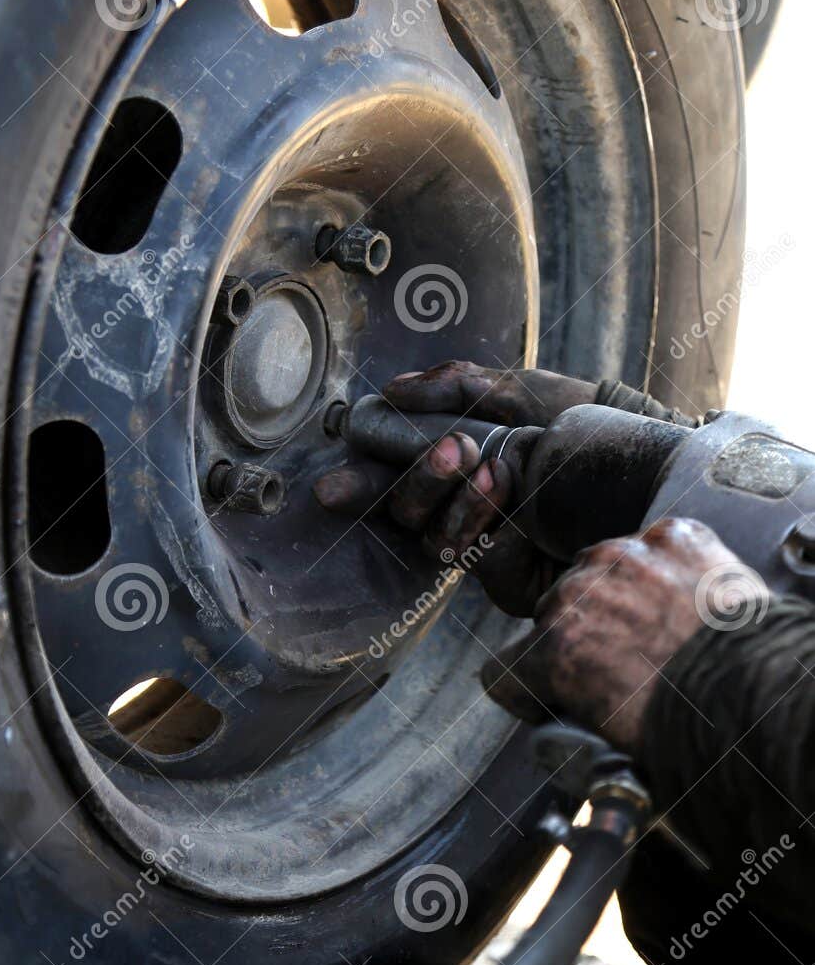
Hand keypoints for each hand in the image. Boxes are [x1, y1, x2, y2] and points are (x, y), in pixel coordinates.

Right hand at [314, 361, 597, 614]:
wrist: (633, 453)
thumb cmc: (571, 416)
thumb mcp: (513, 389)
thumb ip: (453, 387)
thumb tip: (391, 391)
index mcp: (447, 468)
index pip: (389, 482)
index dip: (361, 487)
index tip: (331, 488)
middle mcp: (456, 510)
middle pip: (405, 514)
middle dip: (418, 482)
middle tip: (453, 448)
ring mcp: (483, 543)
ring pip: (435, 539)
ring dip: (455, 503)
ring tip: (494, 467)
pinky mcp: (512, 577)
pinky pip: (479, 559)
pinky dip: (486, 524)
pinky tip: (508, 491)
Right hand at [482, 517, 747, 750]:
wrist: (768, 694)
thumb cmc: (697, 730)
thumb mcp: (608, 750)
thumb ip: (566, 730)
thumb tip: (559, 733)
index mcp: (555, 652)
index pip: (504, 668)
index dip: (530, 690)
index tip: (556, 698)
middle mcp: (578, 595)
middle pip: (555, 614)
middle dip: (583, 637)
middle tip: (628, 665)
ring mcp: (626, 557)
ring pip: (600, 571)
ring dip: (621, 595)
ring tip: (665, 626)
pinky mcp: (674, 536)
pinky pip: (654, 544)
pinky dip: (668, 566)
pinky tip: (690, 597)